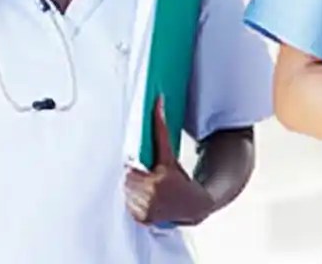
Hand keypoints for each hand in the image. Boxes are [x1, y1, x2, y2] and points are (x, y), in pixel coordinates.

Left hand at [124, 97, 214, 226]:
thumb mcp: (169, 154)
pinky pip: (127, 204)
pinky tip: (144, 196)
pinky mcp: (141, 220)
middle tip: (143, 174)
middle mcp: (149, 200)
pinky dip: (132, 199)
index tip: (136, 164)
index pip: (129, 168)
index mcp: (155, 182)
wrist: (196, 205)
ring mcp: (144, 212)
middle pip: (126, 180)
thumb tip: (157, 102)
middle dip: (132, 175)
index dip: (132, 165)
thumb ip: (160, 129)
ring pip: (125, 192)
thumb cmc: (181, 177)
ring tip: (144, 185)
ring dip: (131, 187)